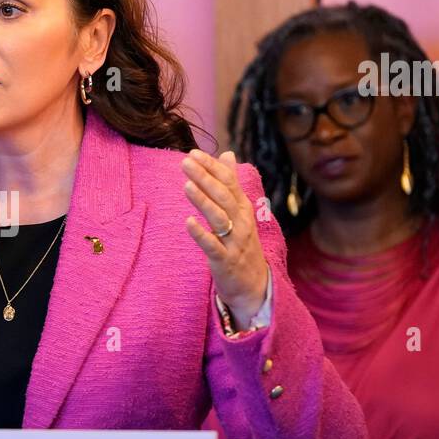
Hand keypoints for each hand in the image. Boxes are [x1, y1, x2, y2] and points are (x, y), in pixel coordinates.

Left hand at [182, 149, 269, 329]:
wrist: (253, 285)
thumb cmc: (241, 243)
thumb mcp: (239, 211)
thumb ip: (231, 183)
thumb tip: (228, 153)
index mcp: (243, 208)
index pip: (229, 182)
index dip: (212, 167)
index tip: (194, 153)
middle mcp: (241, 222)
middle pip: (223, 196)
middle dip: (205, 178)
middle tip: (185, 162)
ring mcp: (234, 242)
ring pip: (219, 218)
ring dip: (203, 201)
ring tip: (187, 185)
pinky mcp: (224, 261)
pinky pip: (213, 246)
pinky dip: (201, 234)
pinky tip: (188, 222)